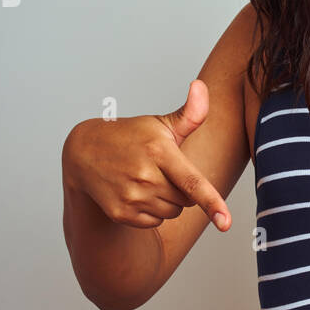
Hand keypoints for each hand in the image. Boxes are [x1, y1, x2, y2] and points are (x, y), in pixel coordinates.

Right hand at [62, 79, 232, 229]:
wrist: (83, 151)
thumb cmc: (130, 136)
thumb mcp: (160, 124)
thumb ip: (190, 114)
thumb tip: (201, 86)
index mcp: (159, 151)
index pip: (192, 182)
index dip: (212, 203)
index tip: (226, 223)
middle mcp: (144, 176)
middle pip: (187, 200)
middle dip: (182, 188)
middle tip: (161, 170)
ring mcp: (131, 196)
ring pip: (173, 212)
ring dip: (168, 201)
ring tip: (146, 179)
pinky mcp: (120, 213)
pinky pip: (155, 222)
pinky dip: (152, 211)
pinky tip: (136, 192)